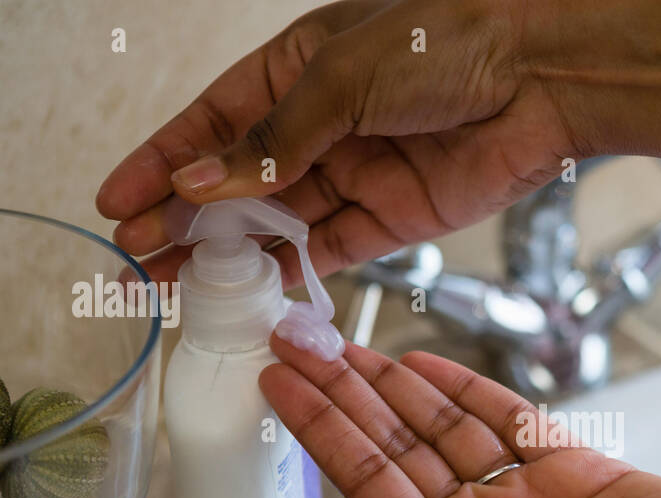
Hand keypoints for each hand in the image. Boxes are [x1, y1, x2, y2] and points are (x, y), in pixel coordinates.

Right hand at [95, 0, 585, 287]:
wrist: (542, 75)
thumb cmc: (448, 41)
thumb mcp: (340, 80)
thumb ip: (273, 143)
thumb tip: (200, 185)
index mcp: (297, 71)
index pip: (212, 123)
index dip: (163, 162)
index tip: (118, 199)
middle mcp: (322, 127)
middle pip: (237, 183)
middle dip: (184, 220)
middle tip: (138, 258)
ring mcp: (356, 175)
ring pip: (276, 225)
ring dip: (228, 255)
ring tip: (177, 283)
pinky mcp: (393, 220)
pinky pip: (329, 252)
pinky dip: (290, 274)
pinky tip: (249, 292)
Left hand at [258, 334, 660, 497]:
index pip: (368, 488)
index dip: (322, 432)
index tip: (280, 385)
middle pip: (399, 451)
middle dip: (347, 398)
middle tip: (298, 343)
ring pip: (445, 430)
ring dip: (395, 387)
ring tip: (344, 342)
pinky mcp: (568, 468)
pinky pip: (503, 421)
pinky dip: (464, 391)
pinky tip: (421, 362)